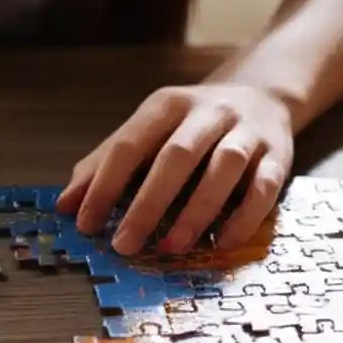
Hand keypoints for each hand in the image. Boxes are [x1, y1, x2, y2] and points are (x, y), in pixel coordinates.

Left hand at [56, 84, 292, 255]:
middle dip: (147, 204)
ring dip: (195, 211)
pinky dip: (243, 218)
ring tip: (170, 248)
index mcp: (166, 105)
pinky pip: (264, 188)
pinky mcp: (278, 155)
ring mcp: (246, 132)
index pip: (129, 145)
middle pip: (175, 157)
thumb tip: (64, 205)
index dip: (104, 185)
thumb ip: (104, 165)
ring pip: (223, 169)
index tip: (86, 224)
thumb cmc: (189, 125)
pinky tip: (221, 243)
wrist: (262, 94)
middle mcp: (208, 113)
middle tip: (124, 244)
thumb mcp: (146, 132)